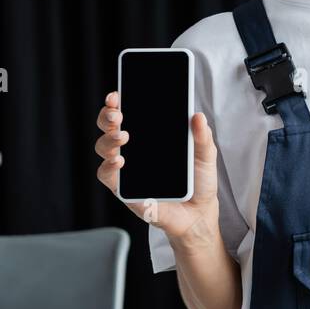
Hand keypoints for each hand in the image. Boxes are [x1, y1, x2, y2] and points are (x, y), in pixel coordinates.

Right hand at [94, 90, 220, 244]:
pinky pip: (107, 175)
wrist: (198, 213)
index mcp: (151, 137)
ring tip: (123, 136)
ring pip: (104, 148)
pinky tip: (120, 160)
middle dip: (108, 117)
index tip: (117, 95)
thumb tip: (197, 116)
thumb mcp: (205, 156)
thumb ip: (202, 137)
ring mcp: (126, 169)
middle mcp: (134, 150)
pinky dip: (109, 166)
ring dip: (108, 139)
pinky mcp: (124, 188)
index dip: (118, 103)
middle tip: (117, 114)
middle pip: (110, 127)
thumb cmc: (198, 182)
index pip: (129, 114)